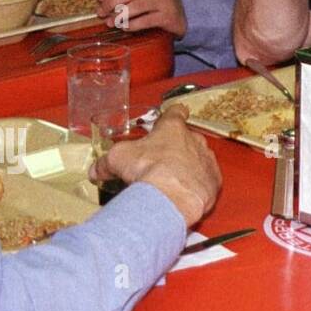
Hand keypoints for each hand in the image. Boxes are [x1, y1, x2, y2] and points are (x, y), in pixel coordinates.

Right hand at [90, 103, 220, 228]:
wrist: (172, 197)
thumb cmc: (148, 171)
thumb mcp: (118, 159)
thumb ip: (106, 161)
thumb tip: (96, 169)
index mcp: (172, 128)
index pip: (176, 112)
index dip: (173, 114)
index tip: (173, 114)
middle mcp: (194, 139)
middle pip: (186, 139)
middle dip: (174, 149)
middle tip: (159, 163)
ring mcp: (207, 159)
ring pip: (198, 159)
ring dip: (187, 167)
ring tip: (171, 182)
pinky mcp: (214, 180)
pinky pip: (206, 179)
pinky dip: (197, 185)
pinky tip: (184, 193)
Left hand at [99, 0, 186, 36]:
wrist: (179, 18)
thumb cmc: (157, 1)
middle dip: (111, 2)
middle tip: (101, 12)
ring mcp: (166, 1)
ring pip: (137, 6)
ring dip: (119, 15)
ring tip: (109, 23)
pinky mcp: (168, 16)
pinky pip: (146, 20)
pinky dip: (132, 25)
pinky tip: (124, 28)